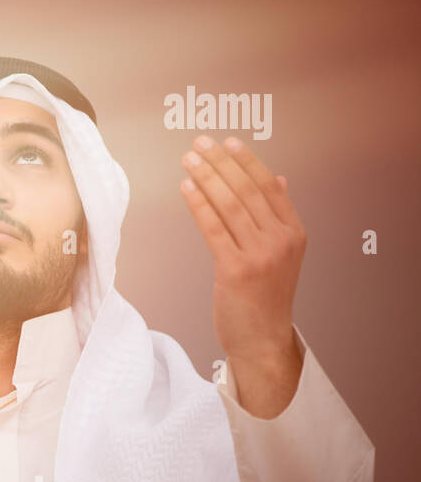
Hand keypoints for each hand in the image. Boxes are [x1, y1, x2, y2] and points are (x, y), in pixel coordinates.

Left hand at [179, 135, 305, 414]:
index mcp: (295, 233)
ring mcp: (261, 255)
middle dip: (221, 163)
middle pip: (247, 191)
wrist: (262, 339)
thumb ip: (278, 217)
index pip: (269, 187)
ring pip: (230, 206)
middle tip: (199, 144)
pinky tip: (186, 188)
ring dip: (207, 178)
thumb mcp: (282, 254)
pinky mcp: (236, 270)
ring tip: (188, 160)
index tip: (227, 142)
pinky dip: (199, 205)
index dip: (247, 161)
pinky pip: (214, 229)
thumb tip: (278, 178)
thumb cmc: (266, 296)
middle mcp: (282, 241)